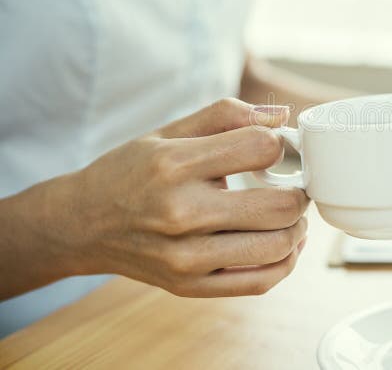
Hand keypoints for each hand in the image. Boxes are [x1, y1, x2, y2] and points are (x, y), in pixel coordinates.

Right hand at [18, 98, 308, 298]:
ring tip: (290, 214)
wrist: (82, 224)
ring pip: (277, 247)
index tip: (279, 149)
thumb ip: (227, 115)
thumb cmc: (130, 172)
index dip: (281, 144)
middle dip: (299, 191)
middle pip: (279, 206)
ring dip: (297, 227)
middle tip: (295, 185)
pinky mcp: (190, 286)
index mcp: (176, 165)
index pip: (261, 148)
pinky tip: (284, 243)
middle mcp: (181, 213)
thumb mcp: (170, 131)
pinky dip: (285, 261)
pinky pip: (260, 282)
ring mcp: (186, 257)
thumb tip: (282, 115)